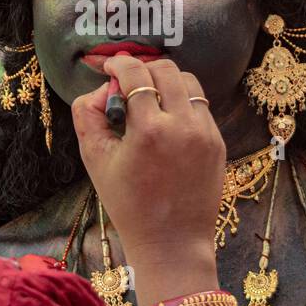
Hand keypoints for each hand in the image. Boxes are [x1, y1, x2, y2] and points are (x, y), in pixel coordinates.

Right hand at [69, 54, 223, 284]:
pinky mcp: (218, 142)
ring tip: (149, 98)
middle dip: (143, 69)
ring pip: (188, 82)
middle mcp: (183, 126)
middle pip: (166, 69)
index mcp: (149, 130)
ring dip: (166, 82)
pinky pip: (200, 106)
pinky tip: (166, 120)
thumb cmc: (128, 205)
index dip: (118, 63)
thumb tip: (100, 89)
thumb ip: (88, 115)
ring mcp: (205, 133)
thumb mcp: (95, 160)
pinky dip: (181, 103)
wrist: (171, 242)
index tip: (109, 67)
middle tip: (127, 82)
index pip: (135, 74)